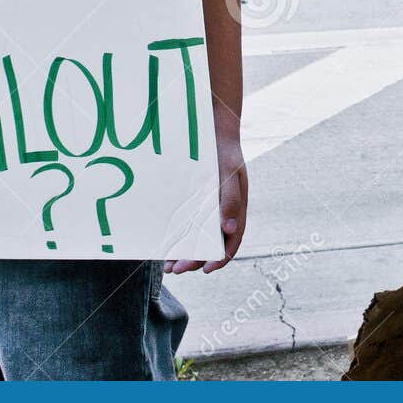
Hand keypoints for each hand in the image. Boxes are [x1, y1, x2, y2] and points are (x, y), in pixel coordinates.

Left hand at [166, 130, 246, 274]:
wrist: (212, 132)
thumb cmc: (224, 152)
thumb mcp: (231, 172)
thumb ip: (231, 200)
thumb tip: (229, 229)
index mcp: (236, 210)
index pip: (232, 241)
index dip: (221, 258)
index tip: (205, 269)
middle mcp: (222, 214)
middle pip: (211, 245)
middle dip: (195, 260)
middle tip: (176, 269)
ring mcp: (207, 209)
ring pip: (197, 239)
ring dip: (184, 254)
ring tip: (168, 266)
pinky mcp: (193, 203)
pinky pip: (186, 225)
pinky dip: (178, 238)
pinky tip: (165, 246)